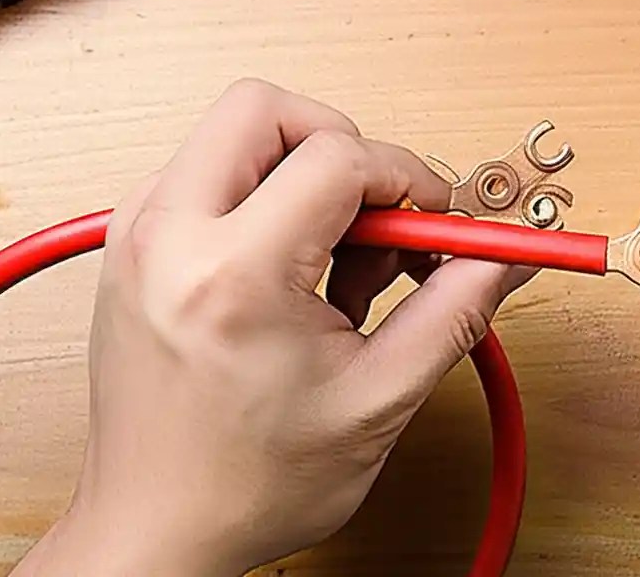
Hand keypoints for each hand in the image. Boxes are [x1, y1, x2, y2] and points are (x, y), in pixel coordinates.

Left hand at [11, 80, 531, 575]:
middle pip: (266, 108)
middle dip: (343, 145)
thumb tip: (505, 257)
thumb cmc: (246, 485)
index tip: (436, 221)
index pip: (337, 155)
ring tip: (337, 267)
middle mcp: (168, 238)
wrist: (157, 531)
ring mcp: (139, 236)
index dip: (408, 177)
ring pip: (235, 136)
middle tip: (381, 216)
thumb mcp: (377, 399)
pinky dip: (265, 201)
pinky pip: (209, 175)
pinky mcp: (134, 246)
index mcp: (231, 276)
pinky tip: (296, 274)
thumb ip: (454, 312)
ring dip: (303, 176)